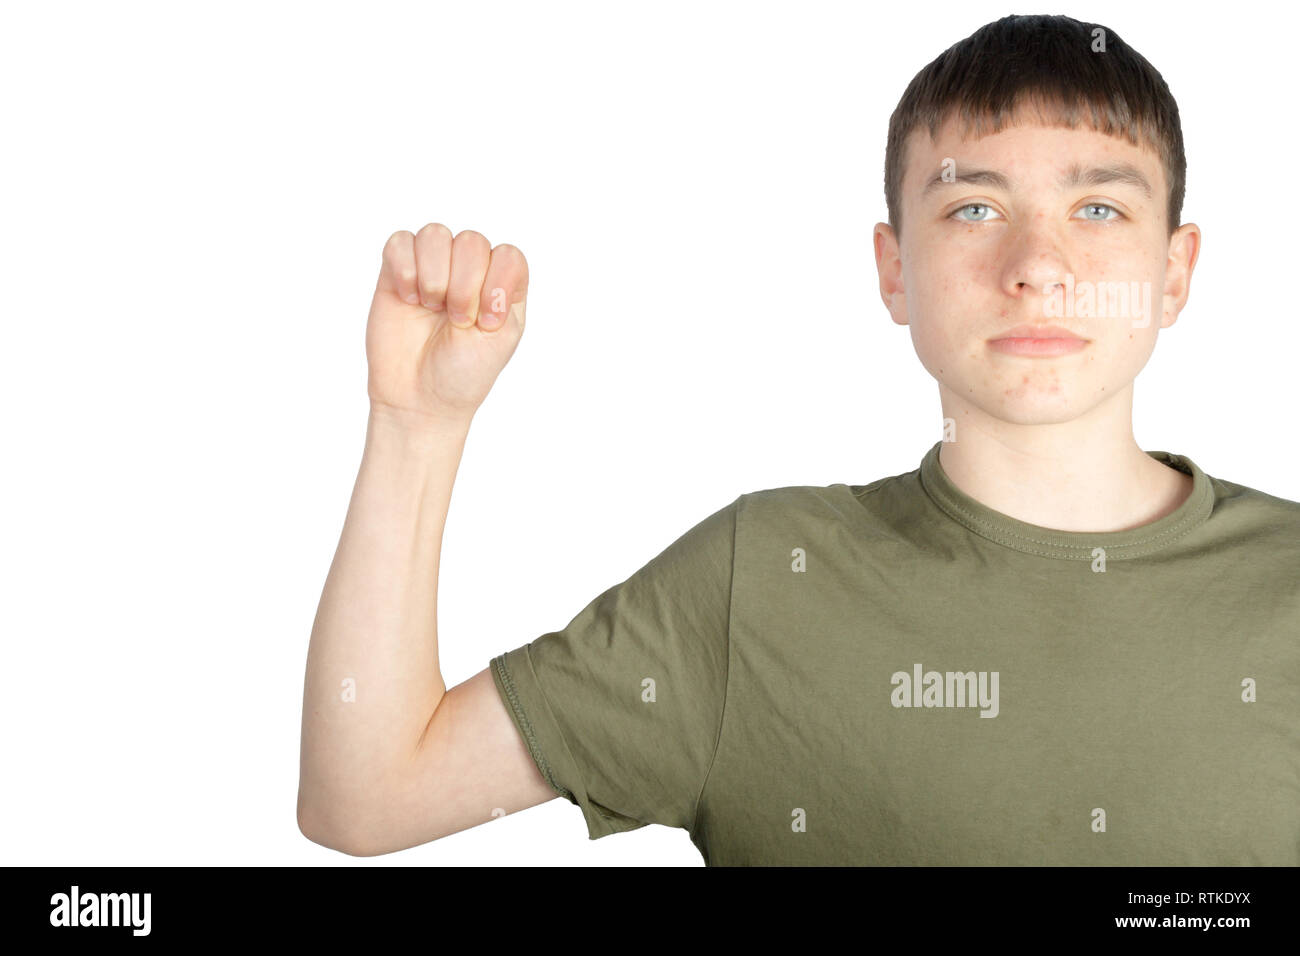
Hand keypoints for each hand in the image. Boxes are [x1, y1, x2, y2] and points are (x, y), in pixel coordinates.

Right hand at [366, 223, 527, 425]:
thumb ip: (504, 295)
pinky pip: (399, 242)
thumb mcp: (501, 340)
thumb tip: (484, 262)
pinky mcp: (396, 272)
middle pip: (471, 242)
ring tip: (430, 307)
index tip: (485, 323)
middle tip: (455, 322)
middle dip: (464, 286)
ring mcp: (432, 268)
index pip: (508, 255)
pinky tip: (408, 299)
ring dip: (434, 275)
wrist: (418, 398)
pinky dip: (404, 270)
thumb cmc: (463, 372)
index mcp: (501, 285)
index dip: (496, 284)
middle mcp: (468, 270)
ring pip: (435, 234)